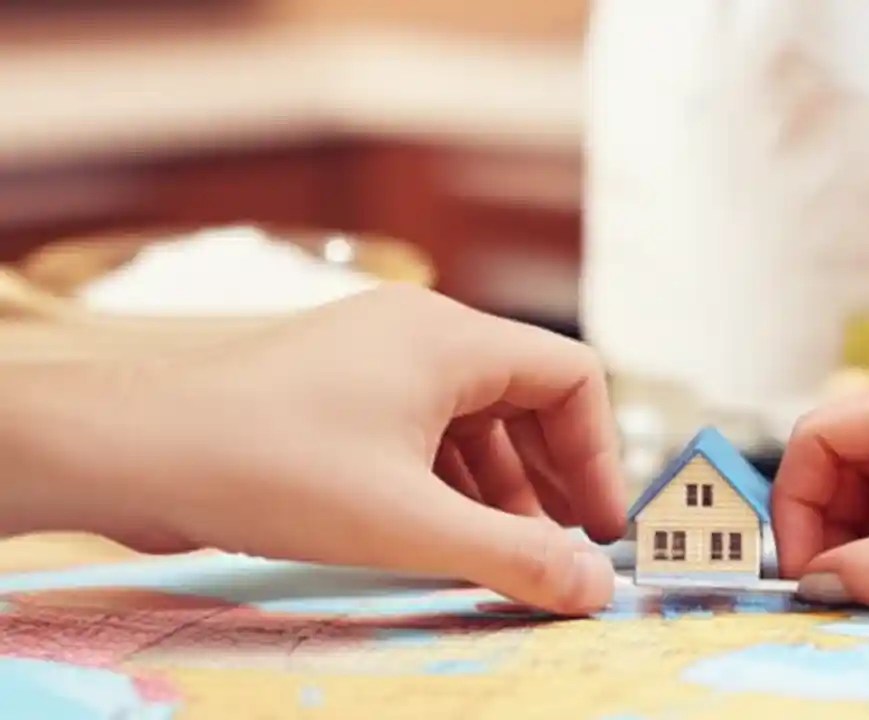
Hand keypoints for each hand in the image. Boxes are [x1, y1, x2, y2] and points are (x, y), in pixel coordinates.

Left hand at [8, 286, 627, 614]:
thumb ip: (512, 557)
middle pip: (525, 397)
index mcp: (451, 338)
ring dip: (499, 487)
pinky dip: (447, 480)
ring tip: (502, 553)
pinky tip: (441, 533)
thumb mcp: (407, 524)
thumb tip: (593, 588)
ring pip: (471, 419)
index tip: (598, 530)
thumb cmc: (271, 468)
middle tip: (561, 549)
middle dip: (551, 477)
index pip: (570, 378)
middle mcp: (420, 334)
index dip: (597, 455)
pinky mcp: (339, 392)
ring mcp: (375, 359)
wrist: (133, 452)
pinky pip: (422, 430)